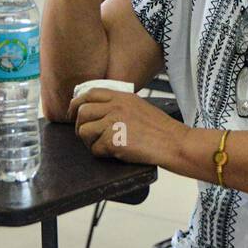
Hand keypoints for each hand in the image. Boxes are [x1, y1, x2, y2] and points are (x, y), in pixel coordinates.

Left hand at [71, 89, 188, 166]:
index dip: (77, 103)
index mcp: (122, 96)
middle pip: (82, 111)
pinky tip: (115, 152)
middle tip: (87, 135)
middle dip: (80, 124)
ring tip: (103, 145)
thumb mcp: (139, 106)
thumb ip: (120, 105)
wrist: (173, 142)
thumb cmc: (160, 129)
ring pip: (83, 131)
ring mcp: (114, 123)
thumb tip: (98, 111)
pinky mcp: (113, 141)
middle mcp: (116, 107)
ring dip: (89, 141)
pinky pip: (95, 149)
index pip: (90, 93)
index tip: (73, 113)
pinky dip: (102, 154)